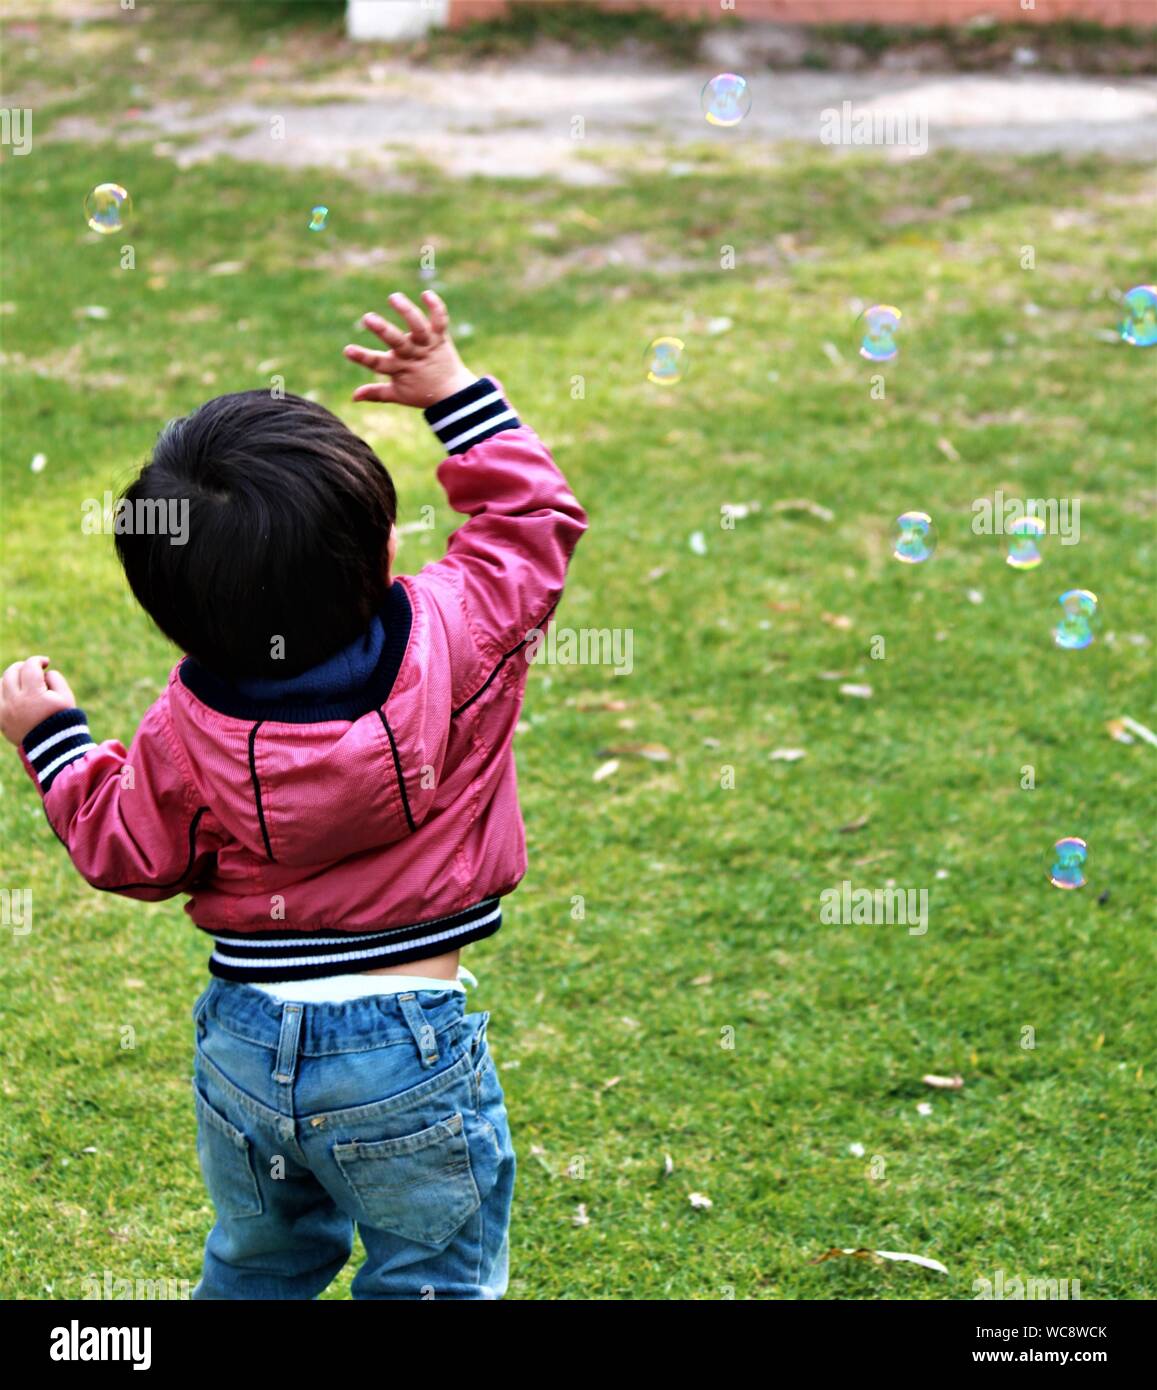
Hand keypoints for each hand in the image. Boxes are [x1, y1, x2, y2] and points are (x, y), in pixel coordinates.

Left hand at [0, 656, 76, 745]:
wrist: (52, 748)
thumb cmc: (62, 721)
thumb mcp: (66, 697)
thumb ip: (55, 679)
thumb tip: (43, 673)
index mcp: (33, 694)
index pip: (30, 666)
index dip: (38, 660)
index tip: (46, 662)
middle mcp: (14, 701)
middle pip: (11, 672)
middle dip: (23, 667)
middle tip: (33, 670)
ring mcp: (4, 711)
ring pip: (0, 683)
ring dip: (10, 678)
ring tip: (22, 682)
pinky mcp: (0, 719)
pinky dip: (3, 692)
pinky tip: (13, 693)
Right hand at [343, 291, 477, 408]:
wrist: (453, 393)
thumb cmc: (421, 392)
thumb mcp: (398, 395)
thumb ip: (375, 392)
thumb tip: (353, 397)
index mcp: (399, 369)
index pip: (378, 363)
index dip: (362, 358)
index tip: (347, 350)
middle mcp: (413, 355)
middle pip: (396, 342)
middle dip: (382, 330)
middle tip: (367, 318)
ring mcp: (427, 345)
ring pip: (418, 327)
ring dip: (407, 311)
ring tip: (393, 297)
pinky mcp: (440, 337)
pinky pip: (440, 320)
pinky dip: (435, 307)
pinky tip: (426, 293)